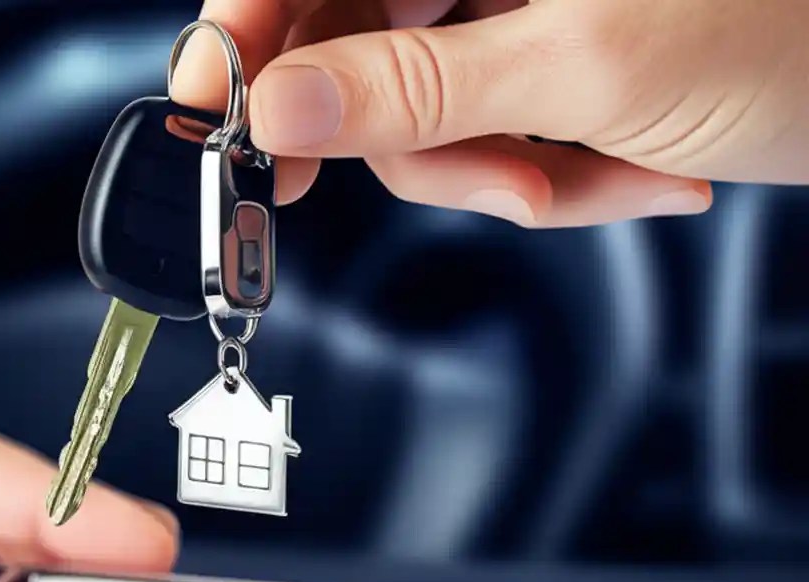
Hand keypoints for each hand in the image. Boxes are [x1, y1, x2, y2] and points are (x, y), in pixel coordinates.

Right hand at [173, 0, 808, 227]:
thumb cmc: (789, 28)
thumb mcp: (580, 66)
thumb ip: (413, 89)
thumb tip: (282, 106)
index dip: (243, 32)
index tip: (210, 109)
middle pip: (349, 48)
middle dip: (391, 134)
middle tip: (363, 184)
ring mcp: (504, 16)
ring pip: (415, 117)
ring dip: (488, 174)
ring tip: (579, 178)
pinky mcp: (532, 71)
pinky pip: (477, 144)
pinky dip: (534, 179)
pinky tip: (619, 173)